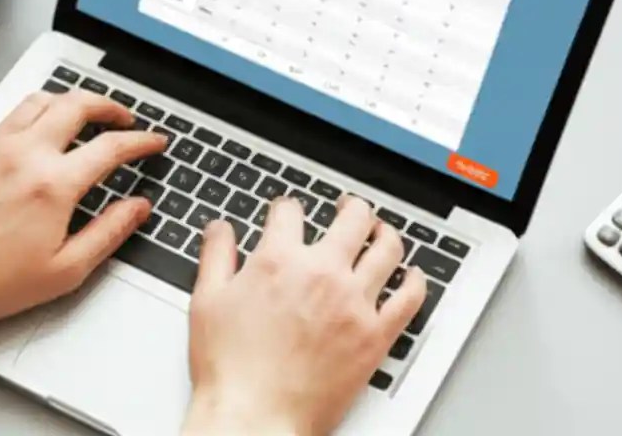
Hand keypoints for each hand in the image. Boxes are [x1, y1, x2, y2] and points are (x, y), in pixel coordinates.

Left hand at [0, 89, 166, 367]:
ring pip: (42, 100)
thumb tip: (137, 208)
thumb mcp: (66, 270)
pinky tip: (44, 129)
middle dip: (110, 106)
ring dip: (72, 100)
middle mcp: (24, 155)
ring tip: (87, 114)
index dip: (140, 141)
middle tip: (125, 119)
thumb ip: (110, 232)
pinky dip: (38, 112)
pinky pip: (13, 115)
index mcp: (52, 185)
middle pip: (77, 104)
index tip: (152, 142)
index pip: (111, 146)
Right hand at [183, 196, 426, 435]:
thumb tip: (219, 228)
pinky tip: (411, 276)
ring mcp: (354, 304)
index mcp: (280, 261)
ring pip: (388, 249)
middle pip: (353, 218)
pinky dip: (415, 281)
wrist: (255, 418)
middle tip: (348, 208)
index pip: (291, 211)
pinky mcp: (375, 336)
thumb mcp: (207, 301)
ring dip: (385, 233)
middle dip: (350, 206)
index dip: (286, 207)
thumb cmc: (231, 370)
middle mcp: (323, 274)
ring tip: (381, 232)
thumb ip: (216, 256)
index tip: (287, 213)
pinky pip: (410, 299)